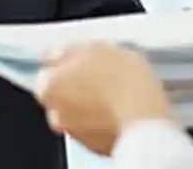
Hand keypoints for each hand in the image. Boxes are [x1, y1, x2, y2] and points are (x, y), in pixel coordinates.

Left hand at [35, 43, 174, 156]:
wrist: (144, 120)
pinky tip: (122, 108)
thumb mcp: (96, 48)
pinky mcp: (96, 145)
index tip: (83, 58)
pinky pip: (96, 126)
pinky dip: (104, 118)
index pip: (49, 71)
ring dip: (92, 102)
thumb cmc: (122, 82)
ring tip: (118, 91)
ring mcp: (75, 132)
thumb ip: (70, 51)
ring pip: (79, 111)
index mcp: (47, 87)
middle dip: (78, 84)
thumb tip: (59, 53)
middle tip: (103, 73)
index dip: (68, 62)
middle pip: (62, 93)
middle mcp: (55, 114)